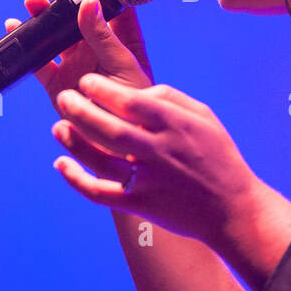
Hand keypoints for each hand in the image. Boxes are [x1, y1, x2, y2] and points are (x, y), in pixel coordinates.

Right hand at [5, 0, 153, 112]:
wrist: (121, 146)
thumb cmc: (136, 105)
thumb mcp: (123, 67)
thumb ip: (104, 37)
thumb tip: (89, 2)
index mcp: (120, 37)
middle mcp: (96, 45)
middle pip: (77, 9)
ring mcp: (75, 62)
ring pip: (55, 29)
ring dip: (43, 12)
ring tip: (33, 0)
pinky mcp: (57, 82)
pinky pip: (37, 58)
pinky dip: (24, 42)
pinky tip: (14, 25)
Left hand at [50, 72, 267, 248]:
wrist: (233, 209)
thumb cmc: (218, 157)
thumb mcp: (204, 116)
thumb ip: (169, 97)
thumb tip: (133, 90)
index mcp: (176, 125)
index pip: (132, 102)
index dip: (104, 90)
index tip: (86, 81)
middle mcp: (161, 152)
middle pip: (110, 130)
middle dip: (80, 112)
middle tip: (63, 98)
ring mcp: (149, 181)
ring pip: (101, 161)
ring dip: (74, 143)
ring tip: (58, 126)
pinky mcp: (141, 206)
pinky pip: (101, 194)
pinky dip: (77, 180)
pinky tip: (61, 164)